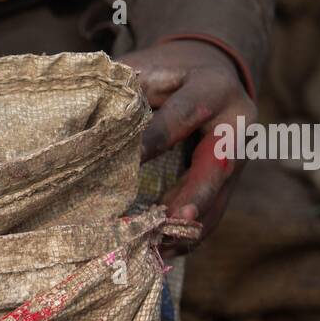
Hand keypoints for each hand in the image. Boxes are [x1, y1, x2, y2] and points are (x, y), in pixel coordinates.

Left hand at [120, 39, 254, 254]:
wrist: (212, 73)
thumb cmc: (167, 73)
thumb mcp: (148, 68)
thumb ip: (124, 89)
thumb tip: (81, 120)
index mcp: (213, 88)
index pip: (182, 116)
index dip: (154, 140)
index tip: (124, 163)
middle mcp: (236, 123)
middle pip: (218, 163)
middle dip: (195, 193)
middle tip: (172, 218)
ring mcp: (239, 156)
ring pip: (220, 197)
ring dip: (190, 225)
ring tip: (160, 247)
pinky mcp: (232, 182)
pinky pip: (215, 213)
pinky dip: (189, 234)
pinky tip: (164, 252)